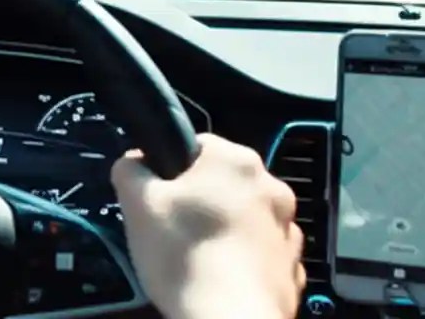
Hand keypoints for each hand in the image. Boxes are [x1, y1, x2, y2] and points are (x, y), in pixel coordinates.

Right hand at [112, 134, 304, 318]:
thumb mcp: (137, 204)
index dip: (173, 170)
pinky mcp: (294, 266)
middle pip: (224, 183)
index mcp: (235, 160)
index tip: (160, 197)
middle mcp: (271, 186)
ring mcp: (288, 228)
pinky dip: (245, 261)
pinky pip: (263, 253)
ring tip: (199, 259)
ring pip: (246, 218)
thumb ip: (130, 170)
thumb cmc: (184, 254)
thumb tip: (133, 163)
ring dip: (227, 230)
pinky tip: (223, 278)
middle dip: (201, 201)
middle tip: (173, 229)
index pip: (198, 146)